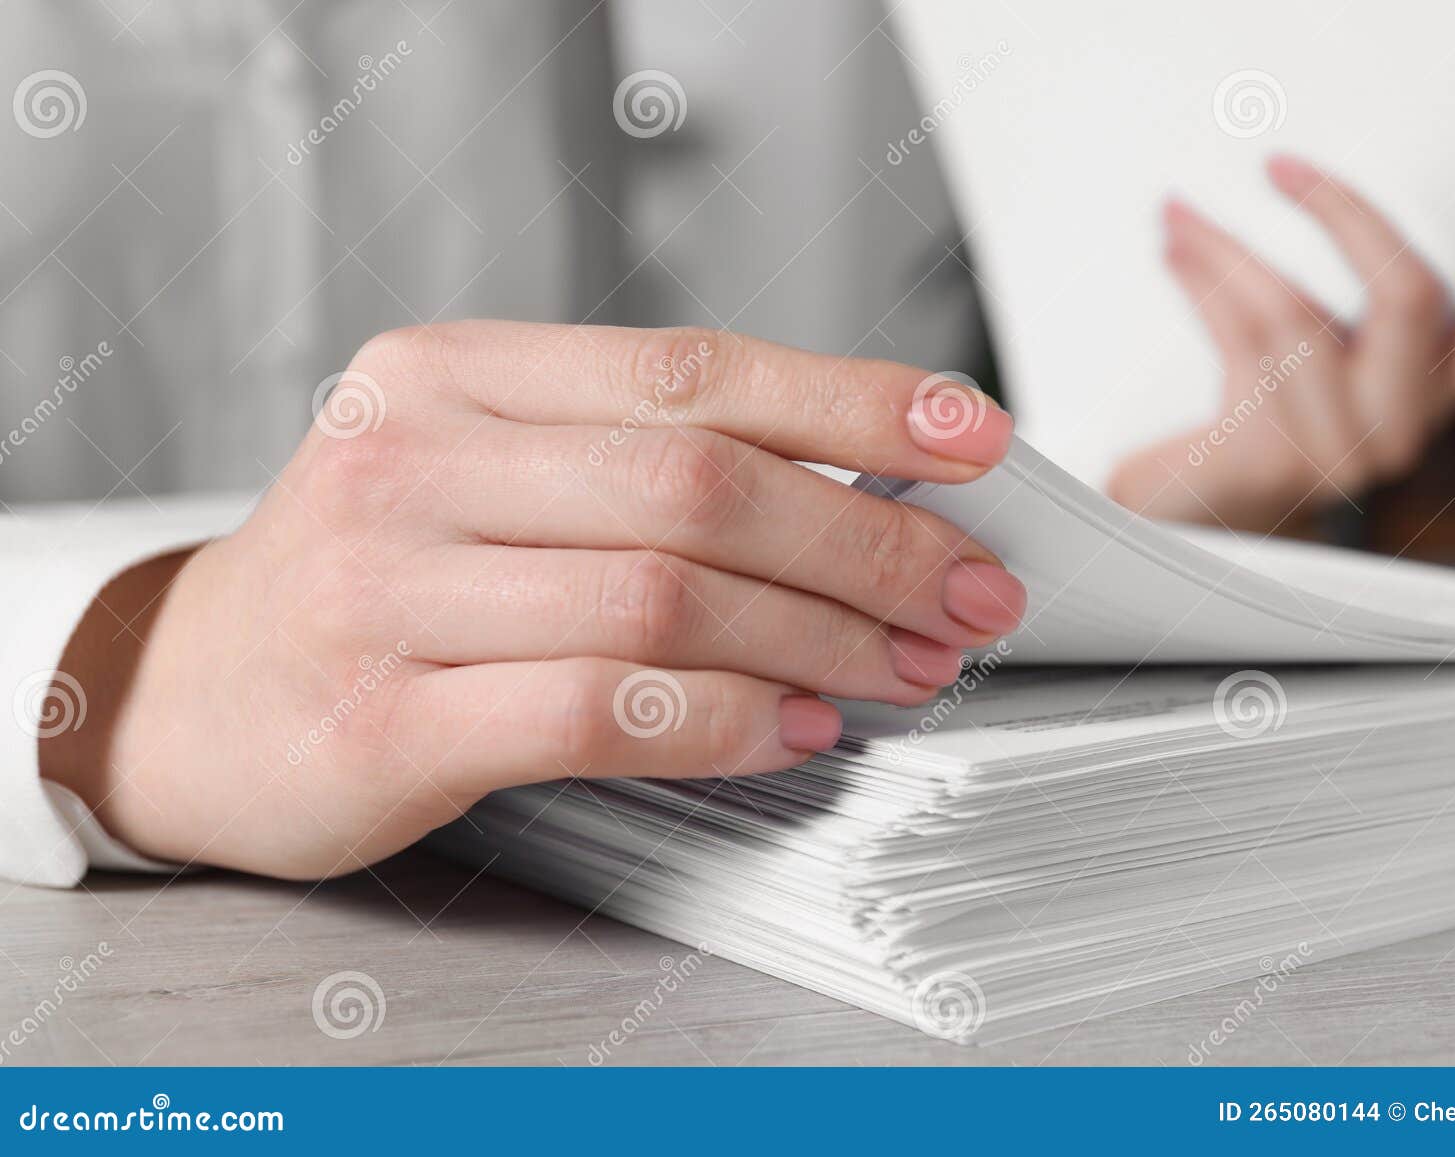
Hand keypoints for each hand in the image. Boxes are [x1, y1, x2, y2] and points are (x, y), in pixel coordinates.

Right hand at [40, 323, 1022, 878]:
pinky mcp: (381, 717)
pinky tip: (797, 726)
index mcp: (454, 373)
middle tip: (968, 591)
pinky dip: (725, 720)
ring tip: (910, 663)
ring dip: (823, 636)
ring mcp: (386, 589)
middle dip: (870, 541)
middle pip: (699, 484)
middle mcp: (415, 461)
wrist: (191, 689)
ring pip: (663, 596)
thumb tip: (857, 488)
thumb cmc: (374, 575)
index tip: (971, 438)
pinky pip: (597, 710)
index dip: (855, 400)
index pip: (695, 370)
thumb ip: (637, 463)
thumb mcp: (482, 469)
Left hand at [1108, 155, 1454, 531]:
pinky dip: (1201, 285)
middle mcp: (1394, 431)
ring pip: (1295, 311)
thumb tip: (1327, 197)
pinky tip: (1175, 255)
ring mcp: (1334, 450)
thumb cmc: (1262, 432)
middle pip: (1409, 298)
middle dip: (1344, 214)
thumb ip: (1357, 318)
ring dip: (1229, 246)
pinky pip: (1238, 343)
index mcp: (1427, 402)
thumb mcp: (1329, 376)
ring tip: (1182, 213)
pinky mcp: (1266, 460)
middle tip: (1284, 169)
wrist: (1193, 519)